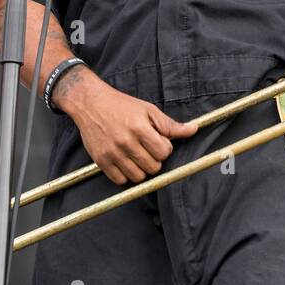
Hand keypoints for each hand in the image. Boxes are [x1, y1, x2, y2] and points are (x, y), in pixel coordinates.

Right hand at [58, 74, 197, 184]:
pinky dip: (125, 175)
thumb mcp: (148, 110)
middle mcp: (125, 142)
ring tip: (137, 156)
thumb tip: (194, 129)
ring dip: (141, 169)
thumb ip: (170, 124)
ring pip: (138, 177)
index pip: (164, 152)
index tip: (158, 142)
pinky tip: (126, 162)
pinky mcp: (101, 161)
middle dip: (155, 160)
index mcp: (139, 128)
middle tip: (148, 150)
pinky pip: (120, 181)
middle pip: (153, 167)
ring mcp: (112, 153)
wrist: (90, 103)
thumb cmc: (121, 105)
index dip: (164, 148)